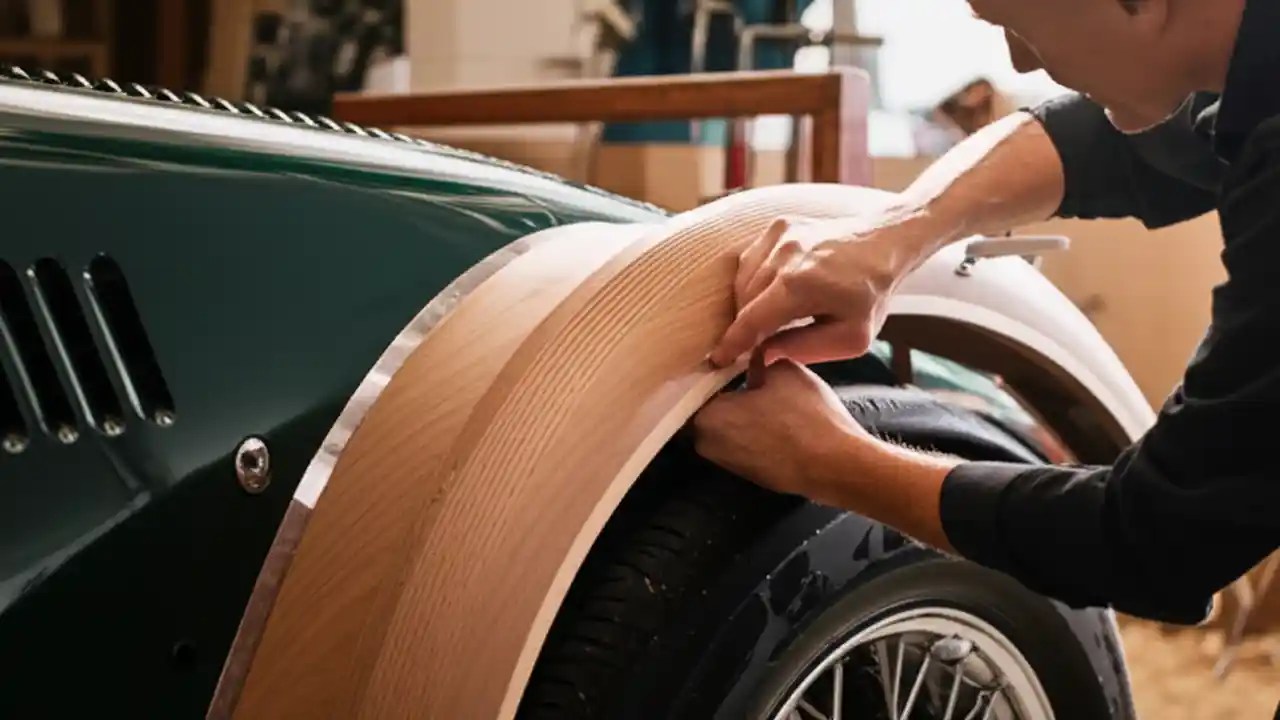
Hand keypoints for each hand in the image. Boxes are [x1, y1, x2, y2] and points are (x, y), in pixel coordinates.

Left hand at [693, 360, 959, 549]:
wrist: (835, 464)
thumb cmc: (806, 416)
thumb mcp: (783, 370)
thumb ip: (757, 360)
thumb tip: (751, 357)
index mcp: (707, 416)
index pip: (694, 386)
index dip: (711, 370)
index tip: (725, 359)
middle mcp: (706, 444)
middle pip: (706, 409)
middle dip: (721, 393)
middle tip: (742, 374)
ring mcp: (726, 463)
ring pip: (723, 428)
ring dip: (737, 414)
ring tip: (761, 396)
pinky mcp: (746, 475)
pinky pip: (741, 445)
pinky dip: (751, 432)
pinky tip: (773, 420)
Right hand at [708, 205, 948, 369]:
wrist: (886, 242)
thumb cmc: (871, 295)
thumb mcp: (850, 338)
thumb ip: (804, 349)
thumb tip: (765, 354)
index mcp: (800, 286)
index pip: (750, 321)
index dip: (731, 345)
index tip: (717, 360)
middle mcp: (784, 256)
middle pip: (743, 302)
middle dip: (745, 327)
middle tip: (756, 345)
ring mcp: (779, 236)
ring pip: (743, 280)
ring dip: (748, 304)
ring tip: (767, 319)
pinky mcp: (779, 225)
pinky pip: (750, 259)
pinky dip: (752, 279)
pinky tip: (770, 291)